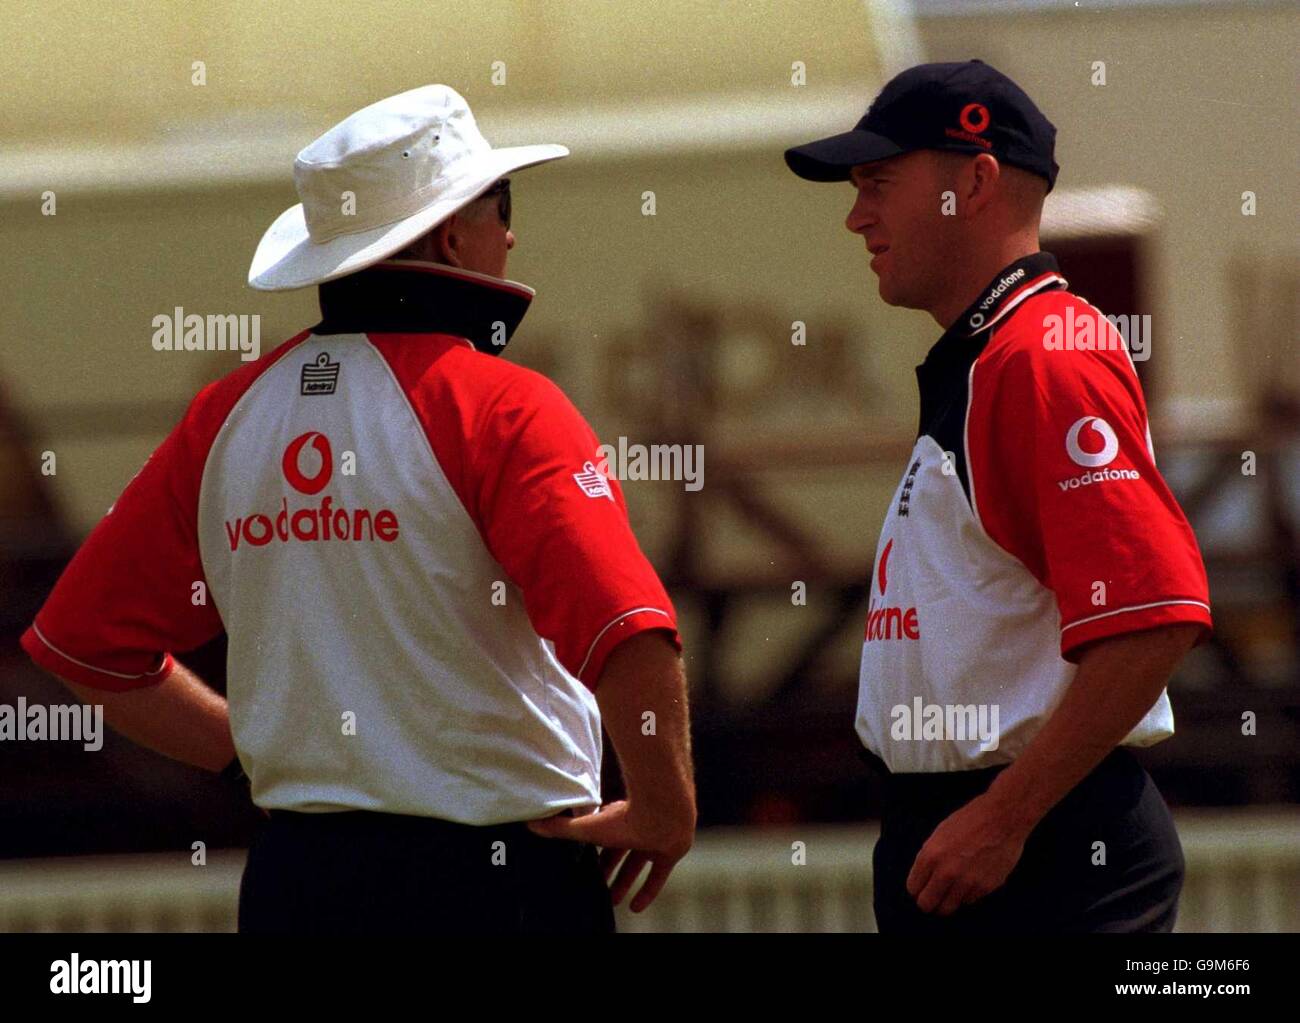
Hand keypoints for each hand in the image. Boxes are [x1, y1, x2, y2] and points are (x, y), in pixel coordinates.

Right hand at [526, 799, 692, 912]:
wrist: (664, 813)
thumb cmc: (625, 816)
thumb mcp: (588, 827)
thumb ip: (561, 827)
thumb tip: (532, 824)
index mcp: (615, 819)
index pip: (601, 838)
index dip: (594, 856)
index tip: (585, 870)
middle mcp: (635, 828)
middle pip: (619, 853)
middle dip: (608, 871)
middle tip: (598, 888)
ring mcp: (653, 840)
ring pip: (637, 864)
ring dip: (625, 882)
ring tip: (613, 900)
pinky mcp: (670, 852)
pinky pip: (658, 876)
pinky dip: (647, 891)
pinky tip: (635, 907)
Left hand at [906, 792, 1029, 915]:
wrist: (1002, 818)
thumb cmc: (970, 821)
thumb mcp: (939, 834)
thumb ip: (929, 858)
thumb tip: (923, 879)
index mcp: (931, 856)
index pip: (913, 888)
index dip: (917, 889)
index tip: (922, 888)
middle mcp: (946, 873)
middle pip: (927, 905)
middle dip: (928, 902)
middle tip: (934, 896)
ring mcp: (967, 883)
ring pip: (948, 908)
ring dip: (948, 900)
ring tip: (952, 889)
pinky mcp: (985, 888)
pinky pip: (969, 901)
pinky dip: (967, 894)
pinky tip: (971, 879)